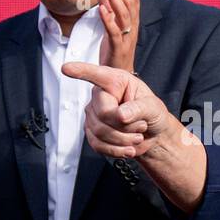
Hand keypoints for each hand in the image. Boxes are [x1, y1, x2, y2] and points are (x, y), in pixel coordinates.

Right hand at [61, 62, 182, 158]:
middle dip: (126, 126)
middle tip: (142, 126)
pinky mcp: (92, 132)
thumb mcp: (154, 107)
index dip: (80, 71)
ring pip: (100, 131)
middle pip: (103, 114)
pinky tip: (128, 149)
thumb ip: (139, 108)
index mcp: (115, 81)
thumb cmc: (152, 114)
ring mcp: (94, 114)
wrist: (152, 135)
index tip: (66, 69)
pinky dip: (116, 150)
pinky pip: (97, 144)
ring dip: (123, 139)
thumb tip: (121, 115)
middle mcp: (101, 96)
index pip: (96, 74)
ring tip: (137, 136)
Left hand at [96, 0, 139, 71]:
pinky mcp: (117, 49)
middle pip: (130, 4)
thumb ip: (113, 13)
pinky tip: (101, 8)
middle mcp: (133, 29)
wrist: (118, 79)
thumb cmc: (114, 52)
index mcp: (133, 23)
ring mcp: (127, 39)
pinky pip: (114, 32)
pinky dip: (108, 19)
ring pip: (124, 15)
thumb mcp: (115, 29)